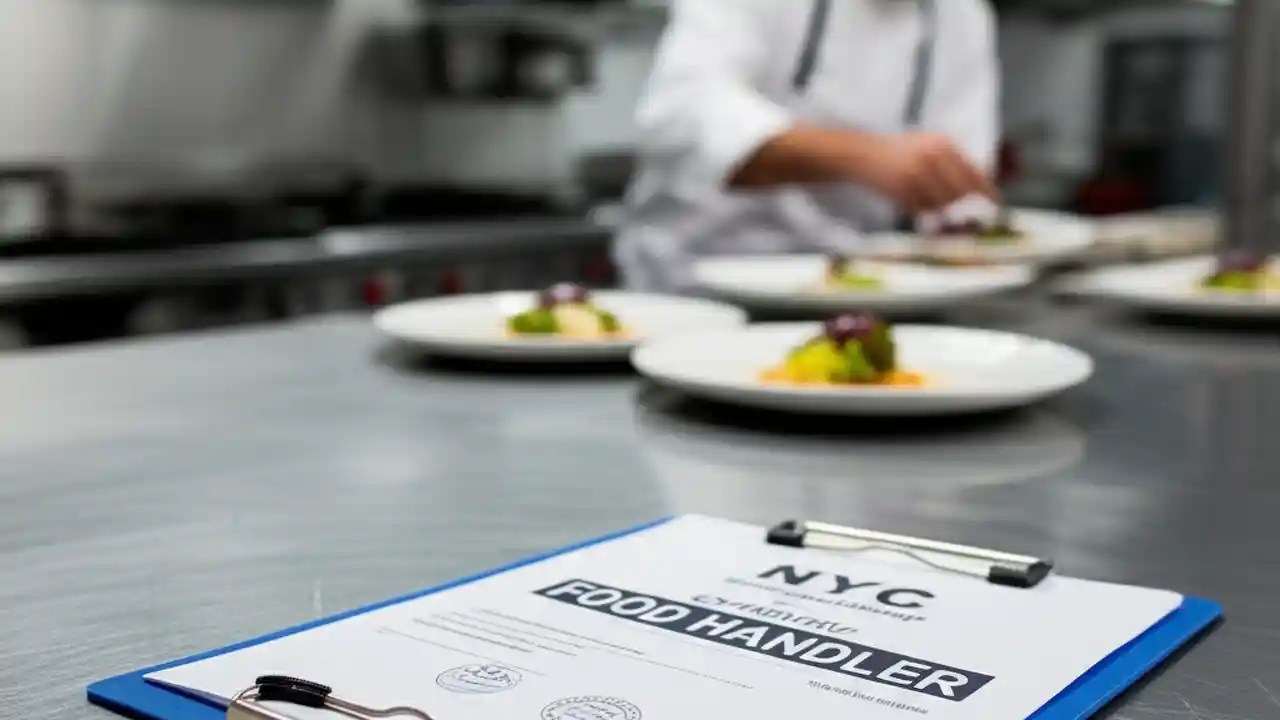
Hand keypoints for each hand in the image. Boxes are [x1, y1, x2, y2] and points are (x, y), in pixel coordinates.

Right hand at [852, 133, 996, 212]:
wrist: (861, 154)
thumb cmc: (897, 152)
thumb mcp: (927, 146)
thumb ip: (951, 162)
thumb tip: (979, 186)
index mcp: (943, 144)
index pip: (974, 172)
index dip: (987, 192)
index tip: (995, 206)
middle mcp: (933, 156)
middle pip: (962, 191)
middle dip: (970, 210)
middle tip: (976, 223)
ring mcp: (917, 173)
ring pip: (943, 204)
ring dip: (947, 217)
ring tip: (950, 224)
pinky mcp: (902, 189)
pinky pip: (923, 210)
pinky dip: (927, 217)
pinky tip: (926, 218)